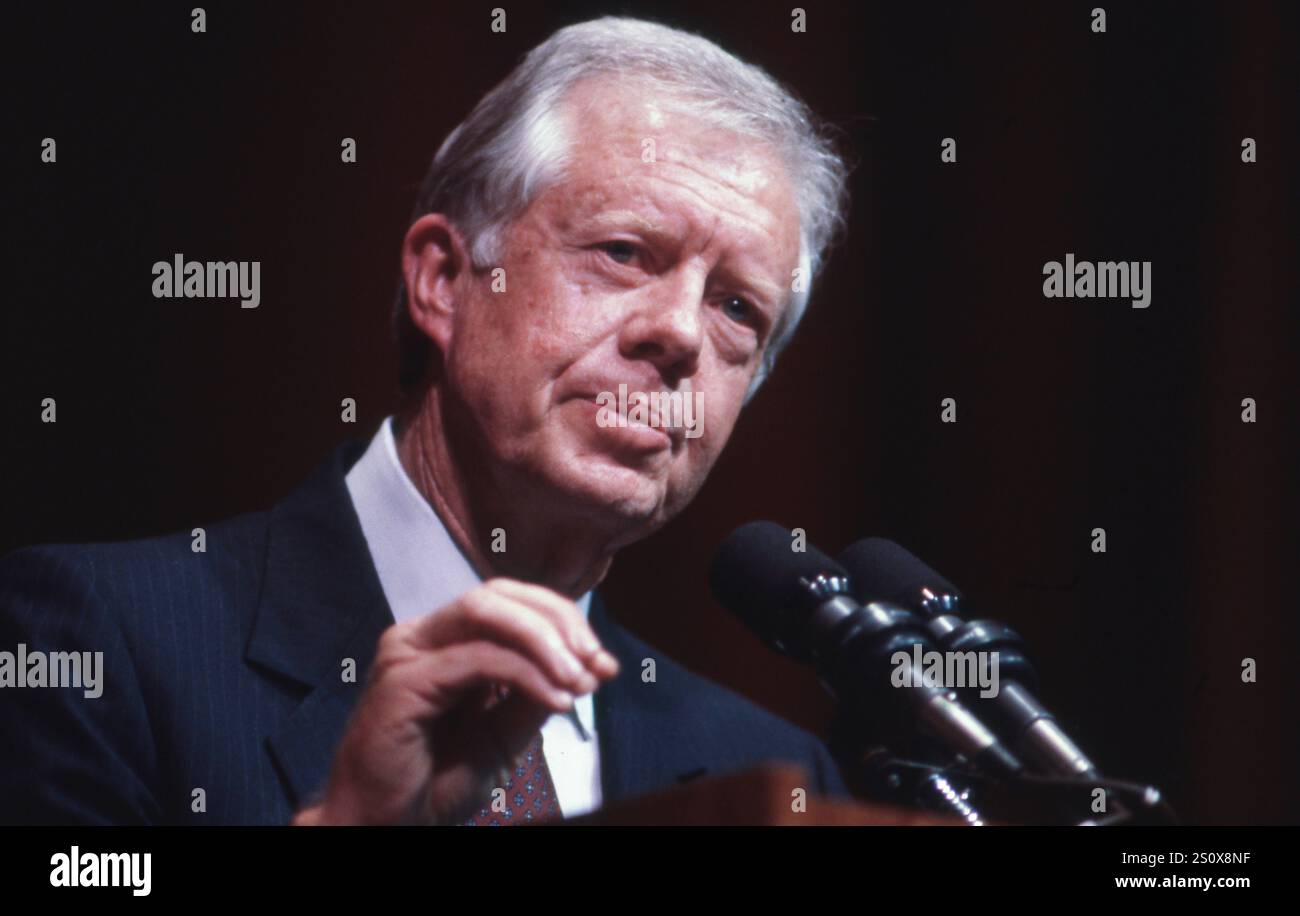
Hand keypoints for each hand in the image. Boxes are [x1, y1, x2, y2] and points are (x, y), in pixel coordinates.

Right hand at [293, 578, 618, 824]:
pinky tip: (556, 700)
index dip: (563, 620)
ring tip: (579, 680)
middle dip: (559, 622)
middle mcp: (424, 635)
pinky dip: (526, 674)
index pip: (510, 600)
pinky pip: (477, 659)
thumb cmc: (437, 781)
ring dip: (544, 640)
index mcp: (445, 640)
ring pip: (486, 611)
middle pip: (499, 593)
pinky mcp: (403, 680)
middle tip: (596, 664)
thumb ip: (538, 692)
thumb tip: (590, 664)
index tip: (604, 664)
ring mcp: (408, 652)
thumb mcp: (506, 733)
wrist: (388, 827)